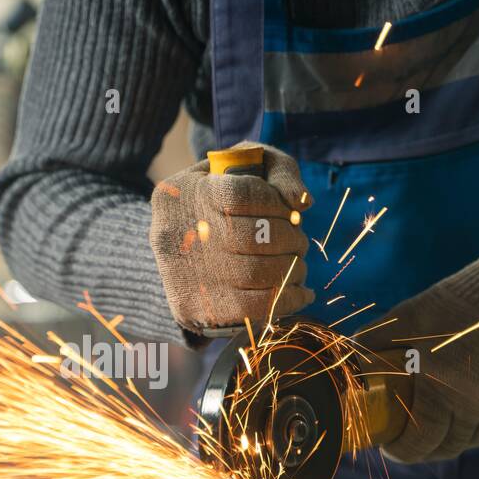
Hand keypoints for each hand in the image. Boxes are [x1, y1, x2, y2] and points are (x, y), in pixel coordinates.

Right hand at [150, 142, 313, 332]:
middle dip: (292, 240)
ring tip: (296, 265)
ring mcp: (183, 274)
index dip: (278, 203)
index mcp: (183, 193)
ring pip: (258, 273)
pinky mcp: (194, 309)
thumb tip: (302, 202)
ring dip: (293, 269)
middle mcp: (178, 234)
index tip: (288, 209)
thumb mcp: (239, 169)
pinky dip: (289, 300)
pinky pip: (254, 308)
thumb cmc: (218, 203)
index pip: (244, 194)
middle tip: (298, 242)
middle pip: (256, 237)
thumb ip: (278, 170)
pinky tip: (300, 292)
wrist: (177, 252)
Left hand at [380, 250, 478, 462]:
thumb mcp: (409, 317)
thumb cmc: (459, 303)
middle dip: (427, 447)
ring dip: (457, 437)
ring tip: (442, 423)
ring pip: (477, 440)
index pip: (420, 444)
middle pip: (449, 447)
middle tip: (413, 437)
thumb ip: (374, 340)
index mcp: (443, 394)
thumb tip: (344, 356)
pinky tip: (474, 414)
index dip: (402, 451)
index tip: (391, 447)